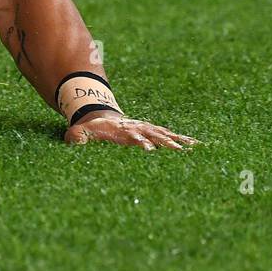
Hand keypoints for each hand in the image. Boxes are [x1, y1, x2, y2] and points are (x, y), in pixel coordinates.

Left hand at [64, 111, 198, 149]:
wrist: (100, 118)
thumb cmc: (91, 131)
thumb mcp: (79, 133)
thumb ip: (77, 137)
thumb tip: (73, 139)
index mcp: (121, 133)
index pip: (132, 138)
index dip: (139, 143)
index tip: (148, 149)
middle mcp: (137, 131)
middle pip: (153, 137)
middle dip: (164, 144)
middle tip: (179, 151)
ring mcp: (147, 131)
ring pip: (165, 136)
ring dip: (178, 142)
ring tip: (195, 149)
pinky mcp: (154, 133)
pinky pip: (170, 136)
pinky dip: (183, 140)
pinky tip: (198, 146)